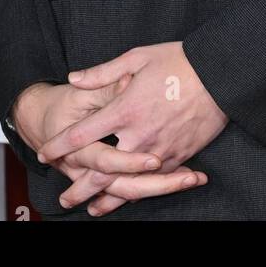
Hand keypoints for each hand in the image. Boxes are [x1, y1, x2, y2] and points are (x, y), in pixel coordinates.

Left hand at [35, 41, 228, 216]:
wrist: (220, 75)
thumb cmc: (178, 61)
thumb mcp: (136, 57)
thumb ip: (102, 73)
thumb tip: (74, 78)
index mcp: (124, 109)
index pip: (82, 134)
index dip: (60, 145)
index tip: (45, 152)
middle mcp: (138, 135)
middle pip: (101, 170)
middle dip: (79, 187)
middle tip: (64, 199)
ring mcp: (159, 150)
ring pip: (126, 183)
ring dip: (107, 199)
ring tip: (92, 209)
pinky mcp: (178, 157)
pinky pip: (153, 181)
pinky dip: (137, 192)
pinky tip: (128, 198)